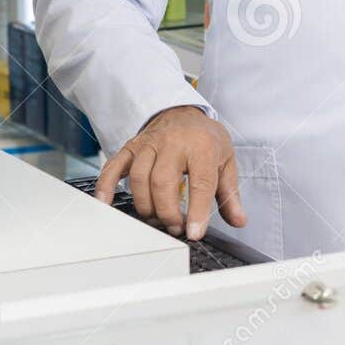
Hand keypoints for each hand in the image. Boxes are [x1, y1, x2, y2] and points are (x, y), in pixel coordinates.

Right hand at [94, 105, 246, 240]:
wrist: (183, 111)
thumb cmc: (205, 138)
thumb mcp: (225, 160)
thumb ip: (229, 193)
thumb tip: (238, 220)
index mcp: (202, 146)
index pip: (200, 181)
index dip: (196, 211)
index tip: (194, 233)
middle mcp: (173, 143)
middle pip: (163, 181)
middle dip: (167, 212)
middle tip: (175, 228)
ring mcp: (149, 144)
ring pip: (139, 178)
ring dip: (145, 205)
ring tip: (156, 220)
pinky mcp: (131, 147)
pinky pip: (114, 166)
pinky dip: (107, 185)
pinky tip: (106, 203)